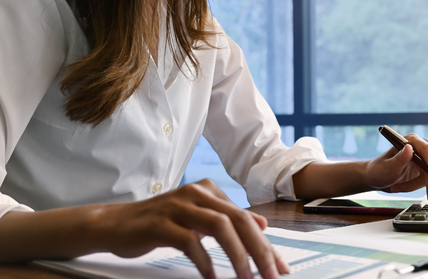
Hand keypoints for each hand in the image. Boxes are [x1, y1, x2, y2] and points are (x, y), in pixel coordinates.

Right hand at [86, 179, 289, 278]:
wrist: (114, 223)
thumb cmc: (160, 223)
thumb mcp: (198, 218)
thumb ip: (228, 219)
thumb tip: (261, 224)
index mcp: (208, 191)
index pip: (245, 218)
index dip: (266, 245)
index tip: (280, 268)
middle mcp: (196, 193)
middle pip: (238, 220)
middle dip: (259, 250)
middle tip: (270, 276)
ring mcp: (177, 205)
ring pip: (219, 227)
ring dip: (236, 256)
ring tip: (245, 278)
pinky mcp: (159, 222)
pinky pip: (189, 241)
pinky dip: (204, 261)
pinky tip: (210, 277)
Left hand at [364, 133, 427, 204]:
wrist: (375, 179)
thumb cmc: (378, 170)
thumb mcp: (387, 167)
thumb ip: (399, 159)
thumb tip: (409, 148)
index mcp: (411, 141)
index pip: (427, 151)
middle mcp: (419, 149)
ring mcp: (423, 161)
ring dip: (414, 186)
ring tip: (396, 188)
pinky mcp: (424, 172)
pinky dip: (416, 189)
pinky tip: (402, 189)